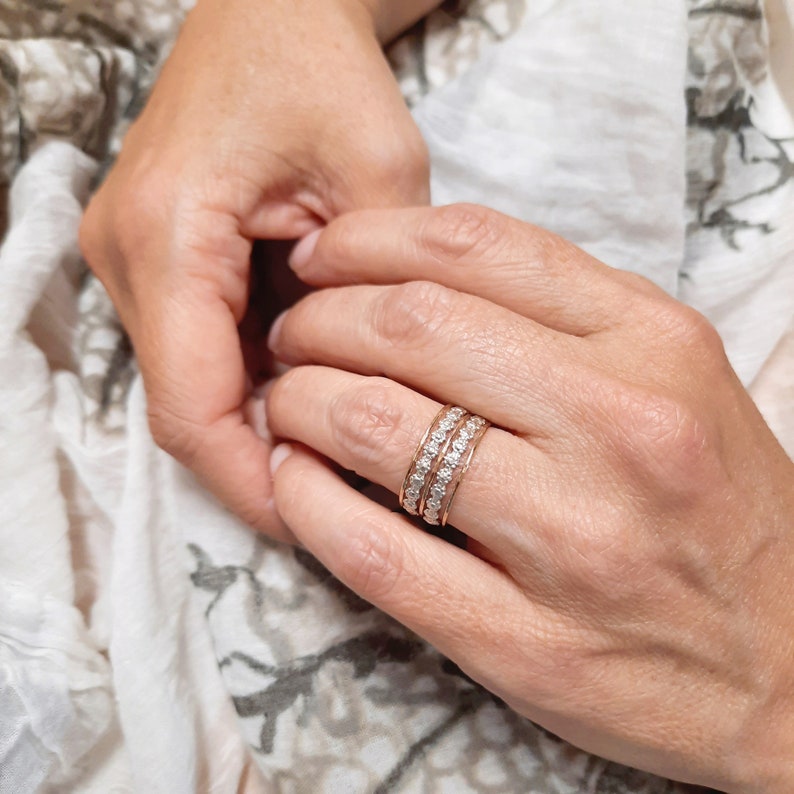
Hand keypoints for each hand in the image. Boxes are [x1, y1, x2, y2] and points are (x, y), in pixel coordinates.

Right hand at [78, 0, 429, 539]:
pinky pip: (198, 352)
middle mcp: (128, 255)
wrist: (271, 10)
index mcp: (167, 234)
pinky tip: (313, 393)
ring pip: (190, 388)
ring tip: (339, 450)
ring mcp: (134, 260)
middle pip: (185, 409)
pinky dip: (252, 385)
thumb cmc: (320, 69)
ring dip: (260, 426)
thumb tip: (373, 401)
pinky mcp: (158, 261)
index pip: (192, 408)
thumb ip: (374, 295)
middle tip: (345, 495)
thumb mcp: (379, 177)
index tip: (315, 521)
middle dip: (262, 463)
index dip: (252, 481)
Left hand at [265, 204, 793, 790]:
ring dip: (300, 401)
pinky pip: (376, 551)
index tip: (323, 254)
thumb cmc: (718, 510)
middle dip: (317, 318)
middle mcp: (620, 427)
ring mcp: (573, 539)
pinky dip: (308, 502)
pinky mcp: (524, 640)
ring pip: (379, 426)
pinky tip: (293, 481)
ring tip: (285, 401)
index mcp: (655, 345)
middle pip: (412, 325)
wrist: (790, 666)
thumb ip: (565, 317)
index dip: (369, 239)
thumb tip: (420, 278)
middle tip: (290, 334)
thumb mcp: (674, 378)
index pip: (476, 246)